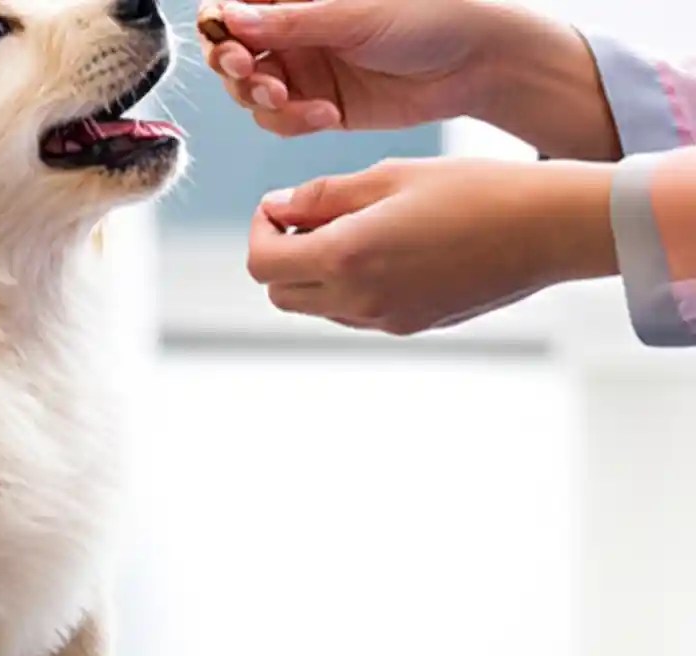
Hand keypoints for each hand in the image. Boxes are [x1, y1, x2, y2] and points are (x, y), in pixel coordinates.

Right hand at [198, 0, 620, 158]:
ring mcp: (305, 73)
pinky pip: (282, 122)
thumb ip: (291, 20)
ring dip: (261, 99)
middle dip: (236, 67)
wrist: (476, 63)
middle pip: (233, 55)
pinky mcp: (319, 109)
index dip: (220, 25)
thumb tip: (231, 18)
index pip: (233, 9)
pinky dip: (293, 122)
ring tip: (286, 97)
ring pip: (251, 95)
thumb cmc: (428, 16)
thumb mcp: (354, 14)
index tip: (228, 38)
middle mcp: (295, 33)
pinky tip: (325, 114)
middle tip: (251, 72)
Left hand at [246, 158, 618, 334]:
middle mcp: (360, 300)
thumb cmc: (475, 190)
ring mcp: (386, 320)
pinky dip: (348, 285)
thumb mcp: (390, 176)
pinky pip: (354, 313)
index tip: (279, 207)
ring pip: (316, 307)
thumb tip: (278, 208)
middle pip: (280, 294)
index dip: (260, 231)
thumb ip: (323, 195)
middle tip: (309, 217)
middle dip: (281, 255)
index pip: (262, 264)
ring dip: (314, 272)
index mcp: (348, 257)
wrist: (548, 229)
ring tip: (353, 227)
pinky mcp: (410, 326)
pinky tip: (385, 249)